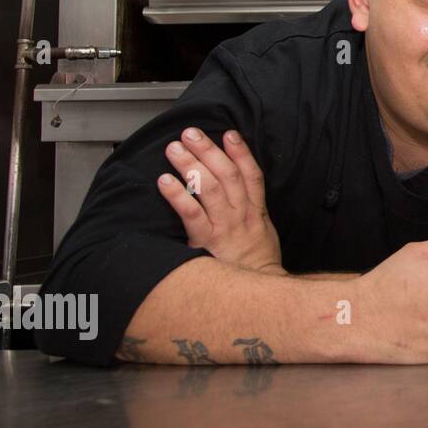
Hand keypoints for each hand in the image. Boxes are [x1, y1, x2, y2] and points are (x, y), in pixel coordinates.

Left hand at [158, 127, 283, 273]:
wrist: (257, 293)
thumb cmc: (256, 264)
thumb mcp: (264, 233)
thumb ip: (252, 211)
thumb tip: (239, 192)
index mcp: (256, 212)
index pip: (252, 176)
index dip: (241, 153)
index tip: (229, 134)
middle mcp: (241, 215)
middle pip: (227, 175)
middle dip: (209, 151)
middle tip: (191, 134)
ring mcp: (224, 227)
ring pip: (209, 189)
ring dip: (191, 166)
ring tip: (174, 149)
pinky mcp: (206, 242)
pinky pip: (191, 214)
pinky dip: (178, 196)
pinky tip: (164, 182)